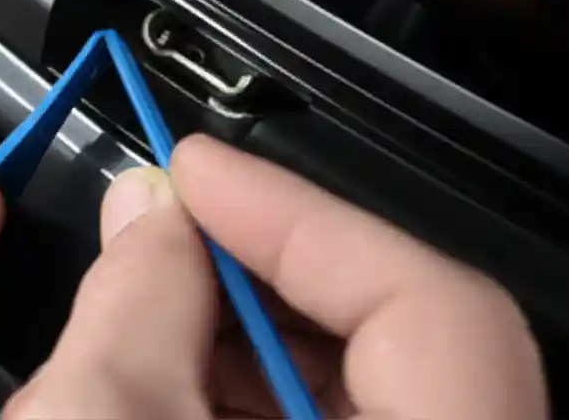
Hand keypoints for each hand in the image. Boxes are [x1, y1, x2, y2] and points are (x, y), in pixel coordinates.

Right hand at [6, 136, 546, 419]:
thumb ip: (139, 301)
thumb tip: (150, 213)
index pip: (428, 304)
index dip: (301, 215)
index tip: (199, 172)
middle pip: (391, 343)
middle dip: (254, 276)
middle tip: (161, 236)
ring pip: (358, 399)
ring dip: (240, 349)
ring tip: (139, 320)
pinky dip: (244, 409)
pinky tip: (163, 396)